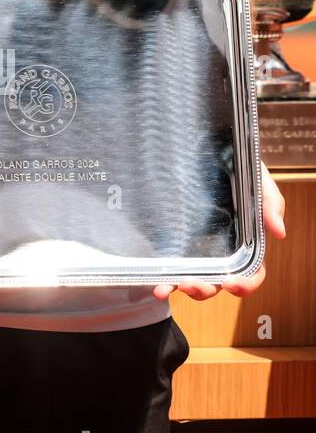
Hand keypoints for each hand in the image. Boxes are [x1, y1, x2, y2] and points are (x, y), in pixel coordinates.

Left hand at [152, 161, 285, 302]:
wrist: (201, 142)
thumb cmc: (234, 163)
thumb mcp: (256, 177)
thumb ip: (269, 201)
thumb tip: (279, 232)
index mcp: (246, 243)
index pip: (251, 274)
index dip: (244, 285)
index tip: (231, 283)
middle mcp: (220, 250)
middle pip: (218, 283)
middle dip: (205, 290)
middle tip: (189, 284)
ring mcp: (195, 245)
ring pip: (192, 278)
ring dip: (179, 287)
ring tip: (164, 286)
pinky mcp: (171, 237)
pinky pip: (168, 262)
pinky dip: (161, 277)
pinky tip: (153, 282)